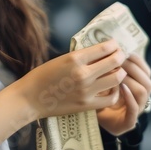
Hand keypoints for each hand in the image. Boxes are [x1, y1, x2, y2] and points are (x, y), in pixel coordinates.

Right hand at [13, 40, 127, 120]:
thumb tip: (102, 52)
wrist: (30, 98)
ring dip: (120, 72)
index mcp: (75, 59)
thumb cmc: (43, 76)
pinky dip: (115, 91)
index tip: (114, 44)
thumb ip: (82, 56)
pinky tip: (112, 87)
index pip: (105, 48)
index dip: (114, 44)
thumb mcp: (62, 59)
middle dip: (121, 56)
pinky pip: (110, 98)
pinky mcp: (87, 105)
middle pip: (114, 61)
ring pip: (116, 79)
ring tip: (118, 70)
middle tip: (120, 55)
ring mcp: (86, 91)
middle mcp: (83, 74)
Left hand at [97, 54, 150, 135]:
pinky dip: (129, 98)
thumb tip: (110, 48)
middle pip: (147, 81)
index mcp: (140, 86)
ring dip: (131, 81)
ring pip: (143, 92)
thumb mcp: (108, 79)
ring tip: (119, 74)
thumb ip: (112, 67)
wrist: (98, 120)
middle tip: (119, 61)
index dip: (137, 61)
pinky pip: (134, 110)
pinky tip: (122, 89)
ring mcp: (137, 110)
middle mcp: (142, 98)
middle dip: (134, 69)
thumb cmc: (104, 97)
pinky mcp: (129, 122)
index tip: (125, 52)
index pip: (146, 71)